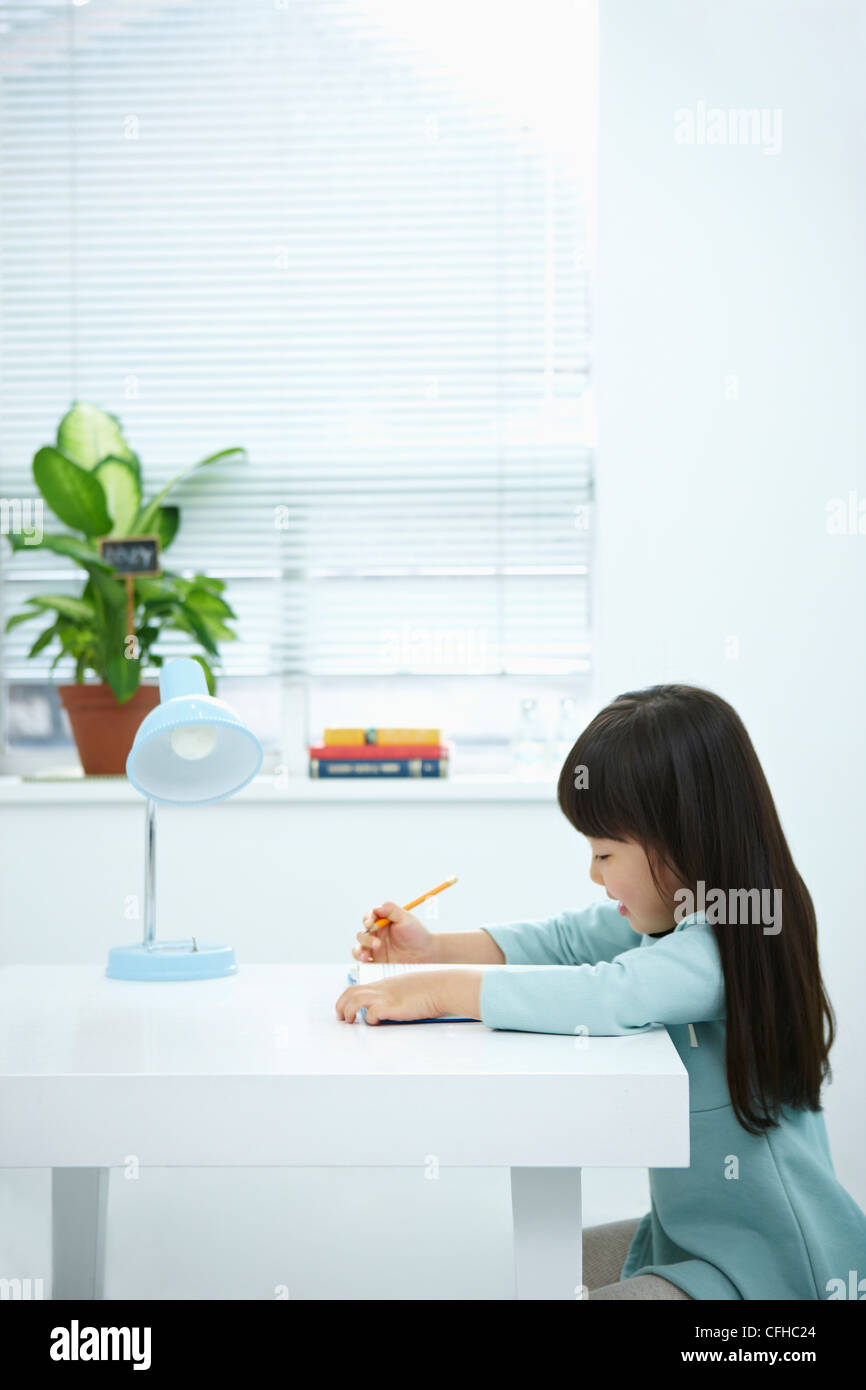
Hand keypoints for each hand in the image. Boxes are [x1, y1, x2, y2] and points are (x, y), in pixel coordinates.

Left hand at [335, 969, 481, 1023]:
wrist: (442, 987)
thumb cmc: (431, 989)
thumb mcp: (409, 988)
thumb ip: (397, 995)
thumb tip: (392, 1008)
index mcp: (385, 983)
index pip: (358, 987)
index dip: (347, 998)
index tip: (346, 1008)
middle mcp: (382, 988)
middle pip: (351, 993)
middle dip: (341, 1005)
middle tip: (341, 1018)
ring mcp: (386, 996)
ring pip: (355, 1001)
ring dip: (348, 1012)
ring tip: (349, 1021)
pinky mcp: (391, 1007)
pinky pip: (371, 1013)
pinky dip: (368, 1020)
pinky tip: (375, 1022)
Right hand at [352, 899, 436, 964]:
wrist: (426, 954)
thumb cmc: (417, 934)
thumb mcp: (406, 918)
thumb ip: (391, 910)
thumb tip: (376, 908)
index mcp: (382, 922)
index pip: (369, 918)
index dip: (367, 919)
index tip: (370, 923)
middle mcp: (377, 935)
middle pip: (362, 933)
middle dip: (366, 938)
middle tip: (377, 944)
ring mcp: (375, 950)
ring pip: (358, 948)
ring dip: (359, 950)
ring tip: (367, 956)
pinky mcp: (376, 962)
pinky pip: (363, 962)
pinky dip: (361, 961)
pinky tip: (367, 961)